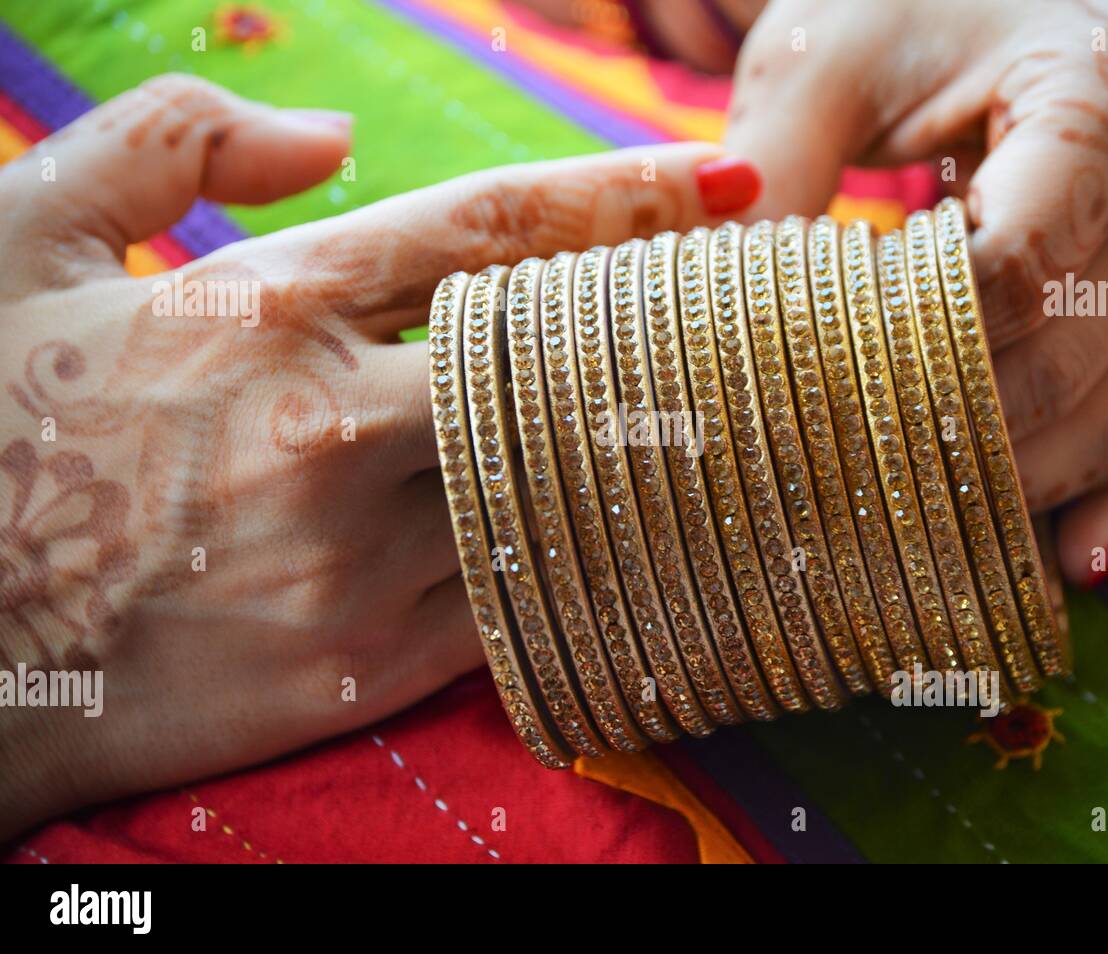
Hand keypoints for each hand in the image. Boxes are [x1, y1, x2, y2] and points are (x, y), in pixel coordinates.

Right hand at [0, 74, 758, 838]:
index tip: (732, 181)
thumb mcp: (20, 240)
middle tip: (762, 306)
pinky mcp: (366, 659)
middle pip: (563, 353)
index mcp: (266, 307)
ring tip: (731, 411)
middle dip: (675, 320)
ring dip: (647, 438)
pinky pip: (520, 594)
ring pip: (557, 478)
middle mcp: (332, 426)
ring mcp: (358, 554)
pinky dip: (583, 551)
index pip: (494, 228)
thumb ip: (166, 144)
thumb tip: (329, 135)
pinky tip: (635, 526)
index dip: (633, 196)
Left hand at [724, 0, 1107, 582]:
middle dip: (961, 429)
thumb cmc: (906, 15)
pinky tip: (1069, 560)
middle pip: (1073, 350)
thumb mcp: (822, 61)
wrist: (996, 2)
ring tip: (941, 546)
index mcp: (1099, 92)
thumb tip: (704, 313)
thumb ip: (772, 171)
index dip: (926, 342)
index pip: (1020, 256)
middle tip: (855, 489)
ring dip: (1037, 484)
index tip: (831, 387)